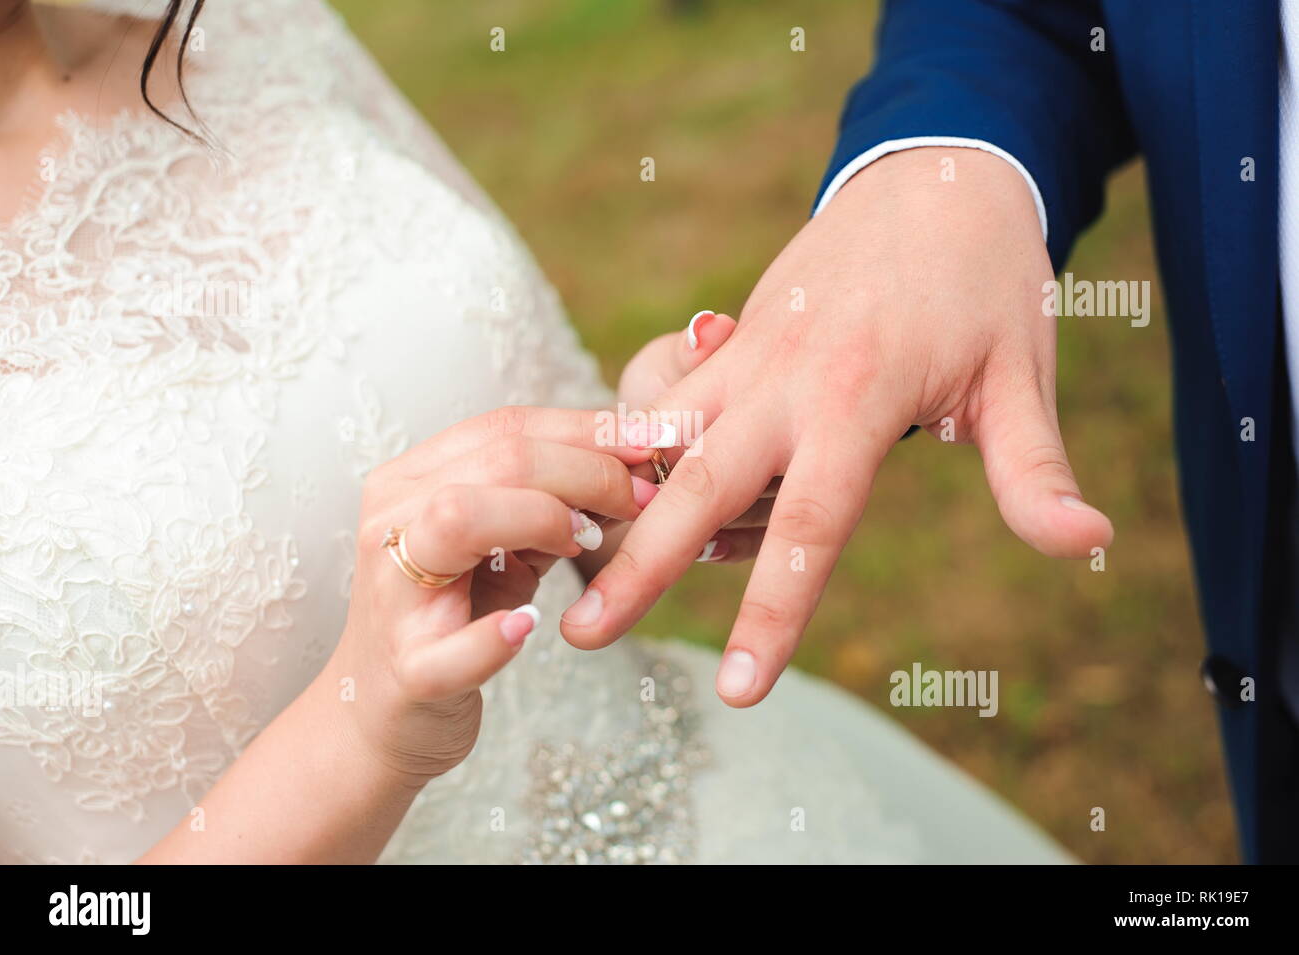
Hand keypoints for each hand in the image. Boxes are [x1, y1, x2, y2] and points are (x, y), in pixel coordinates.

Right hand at [324, 406, 656, 784]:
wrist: (388, 714)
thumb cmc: (457, 617)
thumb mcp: (507, 546)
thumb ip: (555, 502)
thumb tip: (638, 462)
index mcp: (412, 481)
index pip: (505, 427)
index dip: (586, 430)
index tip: (651, 444)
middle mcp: (389, 523)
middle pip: (499, 461)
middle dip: (589, 472)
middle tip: (645, 500)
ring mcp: (392, 596)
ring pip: (460, 519)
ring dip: (545, 520)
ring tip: (587, 545)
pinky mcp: (408, 672)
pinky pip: (452, 648)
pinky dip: (496, 638)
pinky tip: (530, 627)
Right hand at [561, 146, 1112, 706]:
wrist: (934, 176)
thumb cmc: (986, 281)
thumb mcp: (1019, 377)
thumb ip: (1033, 469)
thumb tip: (1085, 543)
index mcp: (857, 402)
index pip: (809, 528)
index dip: (772, 616)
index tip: (737, 690)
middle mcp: (784, 382)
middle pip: (696, 489)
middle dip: (637, 566)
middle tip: (583, 635)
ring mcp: (746, 354)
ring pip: (659, 434)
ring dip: (617, 493)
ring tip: (574, 551)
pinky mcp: (729, 335)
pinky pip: (660, 389)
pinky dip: (634, 432)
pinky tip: (632, 469)